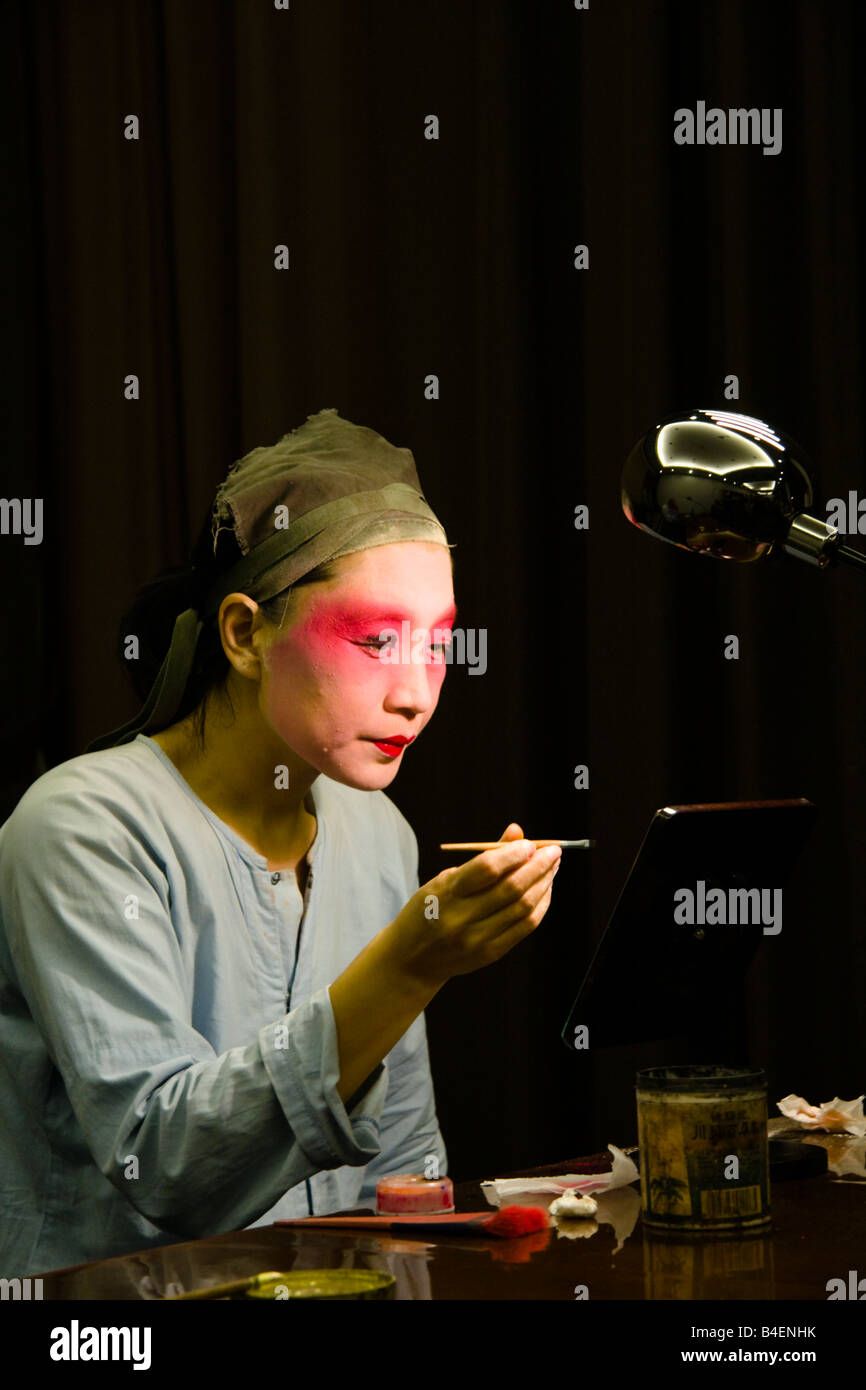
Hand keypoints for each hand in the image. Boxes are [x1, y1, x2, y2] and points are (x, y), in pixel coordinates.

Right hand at [386, 822, 560, 986]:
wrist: (412, 959)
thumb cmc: (430, 909)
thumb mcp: (444, 879)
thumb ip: (483, 858)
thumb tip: (517, 832)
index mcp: (445, 893)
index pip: (487, 869)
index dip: (514, 854)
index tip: (530, 844)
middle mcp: (461, 918)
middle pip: (512, 888)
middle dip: (538, 866)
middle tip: (553, 852)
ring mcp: (476, 939)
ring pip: (523, 908)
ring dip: (544, 884)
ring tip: (552, 868)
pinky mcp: (489, 954)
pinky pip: (525, 927)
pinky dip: (540, 905)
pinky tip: (545, 890)